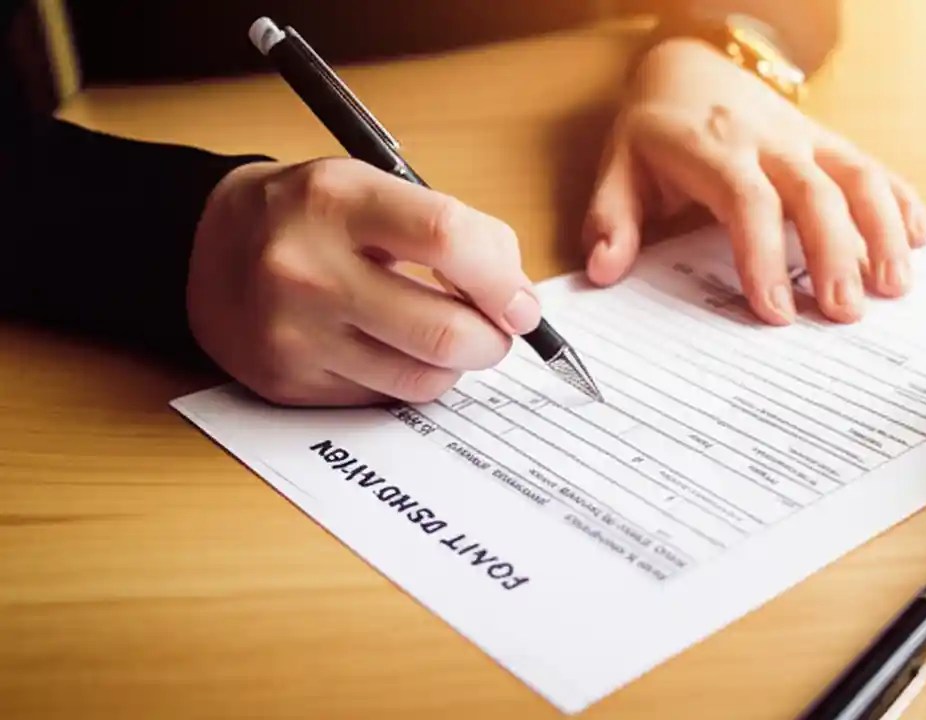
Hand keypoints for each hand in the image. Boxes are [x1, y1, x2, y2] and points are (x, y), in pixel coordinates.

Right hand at [187, 158, 540, 405]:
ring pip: (422, 378)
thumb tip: (516, 299)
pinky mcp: (287, 383)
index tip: (522, 303)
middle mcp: (307, 270)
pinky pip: (384, 398)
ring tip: (444, 335)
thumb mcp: (371, 188)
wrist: (202, 248)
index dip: (502, 278)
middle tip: (498, 330)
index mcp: (336, 201)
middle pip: (443, 331)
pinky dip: (408, 379)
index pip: (447, 238)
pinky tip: (392, 349)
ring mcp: (294, 334)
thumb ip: (450, 231)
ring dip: (455, 365)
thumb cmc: (310, 215)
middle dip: (492, 340)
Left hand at [584, 37, 925, 324]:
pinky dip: (902, 201)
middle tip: (845, 313)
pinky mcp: (829, 142)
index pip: (747, 203)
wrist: (691, 65)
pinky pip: (874, 167)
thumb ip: (611, 219)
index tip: (775, 312)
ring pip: (857, 177)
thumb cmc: (656, 129)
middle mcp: (769, 141)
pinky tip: (922, 239)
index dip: (763, 257)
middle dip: (834, 254)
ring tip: (896, 286)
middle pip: (813, 194)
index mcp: (714, 151)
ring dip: (883, 230)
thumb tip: (605, 270)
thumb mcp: (619, 168)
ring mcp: (807, 139)